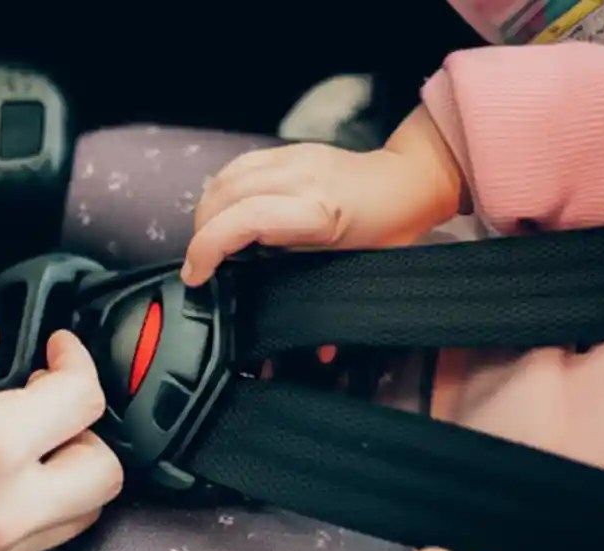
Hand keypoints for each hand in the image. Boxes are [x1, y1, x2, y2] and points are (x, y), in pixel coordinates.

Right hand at [0, 322, 121, 550]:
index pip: (81, 401)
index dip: (76, 362)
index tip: (57, 351)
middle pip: (104, 472)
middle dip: (89, 426)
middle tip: (51, 397)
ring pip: (79, 517)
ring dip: (70, 473)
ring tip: (28, 439)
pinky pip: (33, 545)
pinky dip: (35, 509)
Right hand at [182, 106, 463, 286]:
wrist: (406, 182)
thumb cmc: (386, 230)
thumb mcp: (355, 269)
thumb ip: (320, 298)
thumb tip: (310, 346)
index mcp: (319, 212)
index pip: (244, 221)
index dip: (208, 247)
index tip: (197, 275)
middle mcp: (302, 178)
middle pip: (225, 197)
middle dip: (201, 233)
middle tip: (202, 264)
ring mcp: (294, 158)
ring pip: (225, 178)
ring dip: (205, 211)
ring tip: (208, 240)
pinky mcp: (288, 150)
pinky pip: (237, 166)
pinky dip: (219, 190)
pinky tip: (221, 212)